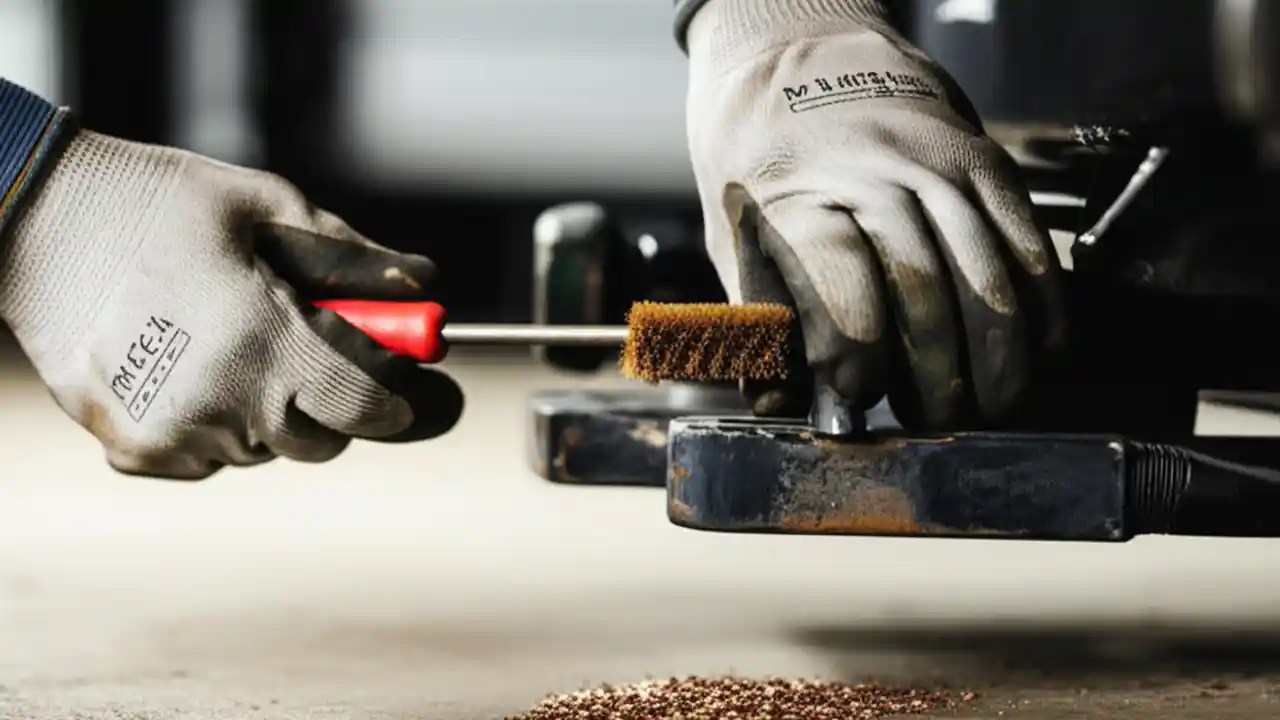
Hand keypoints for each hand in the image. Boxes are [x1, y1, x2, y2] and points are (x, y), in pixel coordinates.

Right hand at [0, 130, 462, 478]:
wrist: (38, 220)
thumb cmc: (160, 203)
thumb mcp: (268, 208)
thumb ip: (353, 260)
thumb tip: (428, 285)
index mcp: (262, 338)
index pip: (363, 409)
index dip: (391, 402)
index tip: (395, 389)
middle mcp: (220, 400)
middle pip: (318, 442)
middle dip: (328, 404)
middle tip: (305, 352)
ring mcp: (172, 433)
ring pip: (262, 450)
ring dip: (268, 414)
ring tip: (231, 345)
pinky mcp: (133, 449)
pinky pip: (207, 459)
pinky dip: (214, 426)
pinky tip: (187, 369)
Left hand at [685, 0, 1065, 428]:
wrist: (805, 65)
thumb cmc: (769, 173)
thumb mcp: (737, 238)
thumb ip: (763, 320)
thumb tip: (778, 400)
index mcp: (797, 196)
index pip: (836, 278)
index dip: (851, 352)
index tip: (856, 399)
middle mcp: (872, 176)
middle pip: (921, 285)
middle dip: (935, 370)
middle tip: (934, 422)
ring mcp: (937, 166)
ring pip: (985, 271)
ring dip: (997, 354)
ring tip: (992, 406)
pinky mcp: (987, 162)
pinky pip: (1027, 243)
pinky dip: (1042, 307)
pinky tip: (1041, 354)